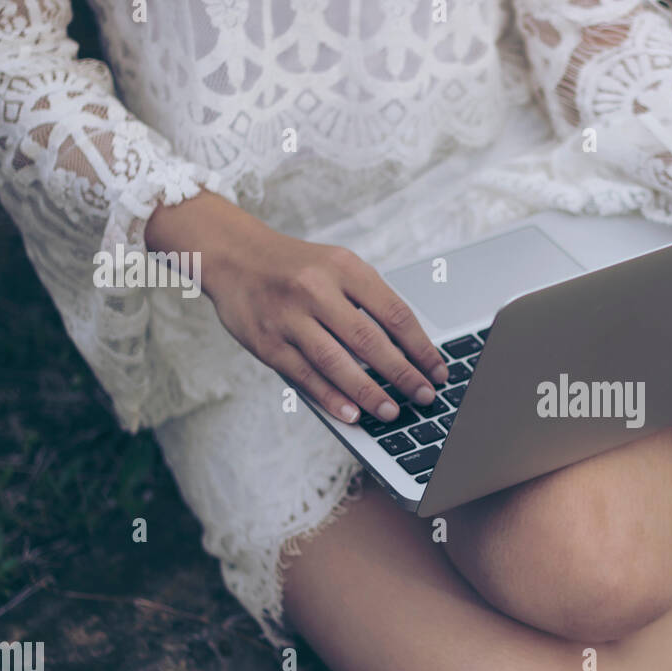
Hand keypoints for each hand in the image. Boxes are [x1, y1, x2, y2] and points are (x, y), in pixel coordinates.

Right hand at [146, 192, 447, 423]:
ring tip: (391, 412)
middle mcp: (316, 289)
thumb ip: (369, 302)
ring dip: (368, 392)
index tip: (438, 371)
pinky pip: (305, 376)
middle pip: (369, 340)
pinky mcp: (267, 342)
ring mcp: (289, 317)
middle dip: (402, 374)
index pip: (394, 312)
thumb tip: (410, 350)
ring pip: (336, 362)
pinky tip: (352, 414)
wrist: (233, 256)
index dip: (421, 347)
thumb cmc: (297, 268)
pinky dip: (330, 398)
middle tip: (424, 397)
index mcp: (344, 268)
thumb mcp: (338, 267)